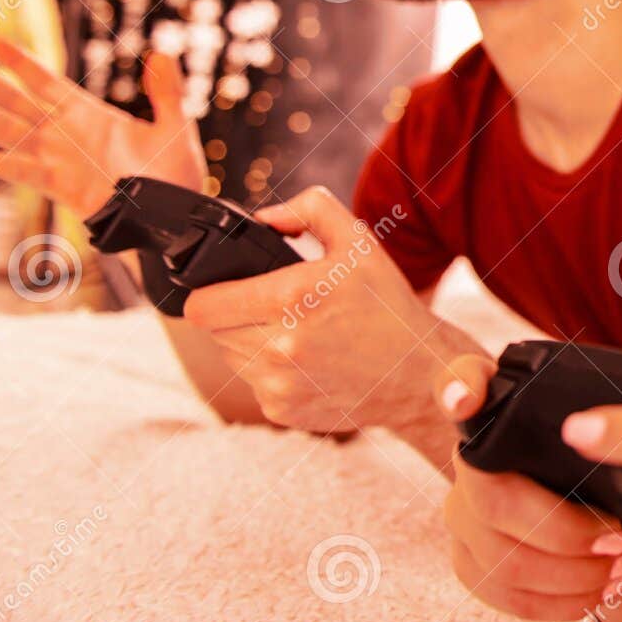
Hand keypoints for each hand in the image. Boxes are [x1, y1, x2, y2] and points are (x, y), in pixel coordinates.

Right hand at [0, 41, 204, 216]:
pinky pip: (18, 169)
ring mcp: (56, 158)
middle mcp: (64, 133)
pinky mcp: (58, 184)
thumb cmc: (175, 177)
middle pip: (14, 101)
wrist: (175, 220)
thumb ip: (167, 92)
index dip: (17, 60)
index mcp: (87, 113)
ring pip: (7, 130)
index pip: (43, 80)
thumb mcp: (173, 129)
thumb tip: (160, 53)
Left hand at [183, 185, 468, 437]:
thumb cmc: (386, 304)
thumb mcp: (358, 241)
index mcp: (291, 298)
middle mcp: (279, 347)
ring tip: (292, 332)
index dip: (209, 292)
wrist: (418, 371)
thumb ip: (310, 210)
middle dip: (234, 314)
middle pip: (212, 330)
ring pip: (229, 358)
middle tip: (272, 307)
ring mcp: (279, 384)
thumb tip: (263, 218)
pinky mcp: (283, 412)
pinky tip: (305, 361)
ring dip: (248, 343)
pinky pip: (252, 385)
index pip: (203, 305)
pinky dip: (269, 372)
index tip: (229, 289)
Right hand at [437, 334, 621, 621]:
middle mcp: (469, 459)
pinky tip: (597, 593)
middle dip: (565, 532)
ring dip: (570, 576)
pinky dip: (555, 603)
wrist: (569, 495)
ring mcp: (462, 515)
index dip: (456, 388)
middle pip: (495, 503)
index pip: (460, 380)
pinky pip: (502, 595)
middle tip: (621, 539)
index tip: (465, 399)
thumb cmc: (601, 445)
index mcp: (500, 407)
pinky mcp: (470, 562)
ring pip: (503, 560)